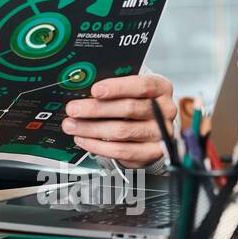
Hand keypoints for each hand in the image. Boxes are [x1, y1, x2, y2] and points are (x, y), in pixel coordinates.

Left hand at [60, 73, 176, 168]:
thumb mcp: (129, 89)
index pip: (142, 86)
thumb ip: (113, 88)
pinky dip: (98, 145)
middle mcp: (165, 110)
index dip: (117, 87)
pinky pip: (122, 151)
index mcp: (161, 88)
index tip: (95, 90)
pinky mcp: (151, 152)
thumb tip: (83, 89)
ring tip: (72, 125)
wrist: (151, 126)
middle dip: (96, 109)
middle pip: (129, 109)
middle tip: (73, 109)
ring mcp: (160, 133)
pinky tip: (83, 139)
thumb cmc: (136, 101)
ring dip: (92, 129)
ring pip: (122, 131)